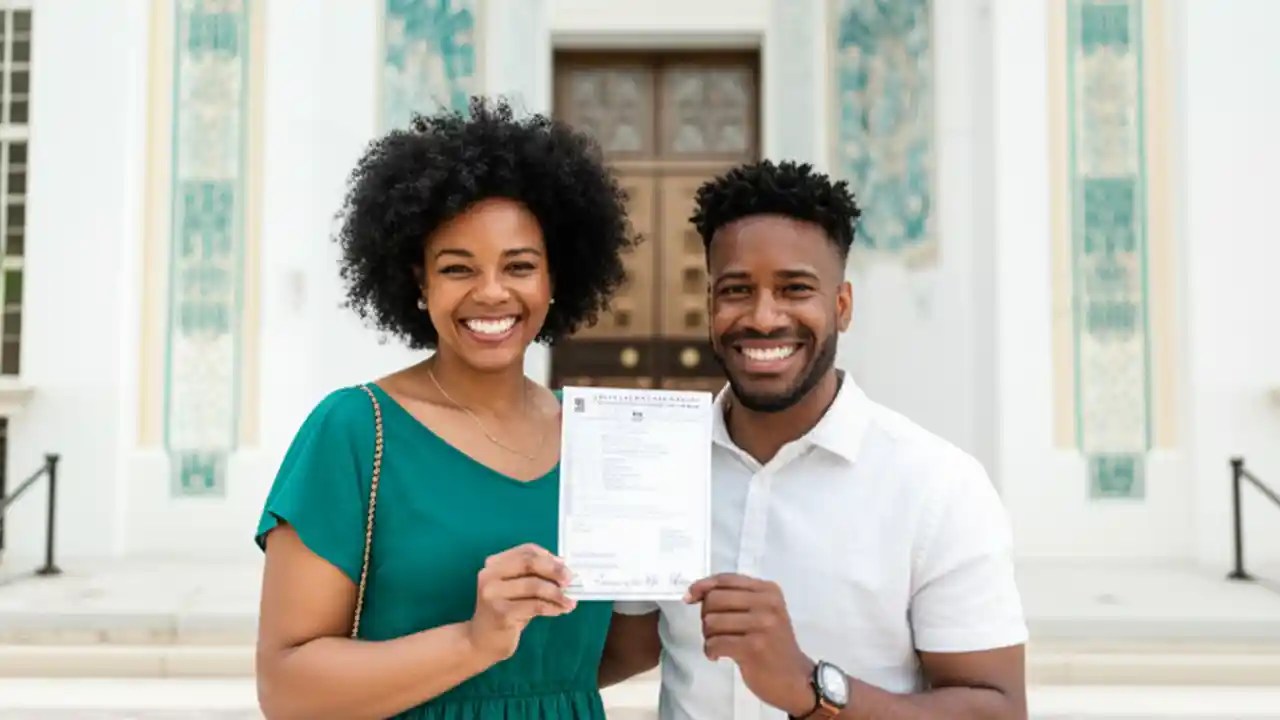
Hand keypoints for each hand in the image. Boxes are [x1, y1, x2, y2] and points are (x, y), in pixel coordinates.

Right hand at [466, 543, 575, 662]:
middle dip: (554, 570)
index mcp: (494, 564)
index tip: (564, 565)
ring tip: (570, 601)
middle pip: (529, 563)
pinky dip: (552, 606)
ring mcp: (493, 594)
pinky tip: (560, 610)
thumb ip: (533, 575)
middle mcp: (490, 575)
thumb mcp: (515, 589)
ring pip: (534, 586)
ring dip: (557, 593)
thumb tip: (562, 565)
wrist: (481, 642)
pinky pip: (535, 605)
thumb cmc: (504, 612)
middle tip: (571, 579)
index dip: (548, 556)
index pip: (525, 551)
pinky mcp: (502, 613)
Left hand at [686, 574, 816, 716]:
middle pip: (714, 599)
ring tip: (719, 644)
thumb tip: (694, 592)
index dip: (702, 586)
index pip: (726, 579)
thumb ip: (735, 598)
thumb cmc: (773, 645)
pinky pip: (715, 643)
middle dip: (706, 616)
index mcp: (769, 590)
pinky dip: (710, 650)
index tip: (689, 597)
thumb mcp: (762, 613)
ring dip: (708, 636)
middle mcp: (767, 603)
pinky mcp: (753, 647)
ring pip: (711, 621)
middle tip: (715, 632)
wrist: (796, 679)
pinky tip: (717, 656)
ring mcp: (762, 625)